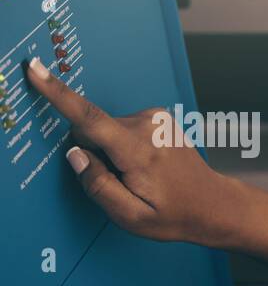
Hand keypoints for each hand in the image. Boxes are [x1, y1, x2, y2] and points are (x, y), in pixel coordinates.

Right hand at [24, 56, 237, 245]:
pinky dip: (124, 145)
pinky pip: (122, 128)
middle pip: (93, 130)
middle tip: (125, 181)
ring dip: (113, 152)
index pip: (90, 119)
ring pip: (107, 130)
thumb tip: (74, 155)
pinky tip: (147, 164)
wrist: (213, 204)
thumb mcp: (131, 216)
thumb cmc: (174, 214)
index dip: (58, 94)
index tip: (35, 69)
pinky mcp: (158, 117)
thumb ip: (98, 186)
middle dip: (96, 155)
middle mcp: (148, 126)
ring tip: (141, 175)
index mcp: (139, 151)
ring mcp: (156, 119)